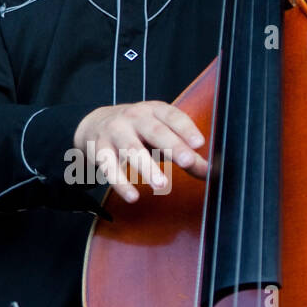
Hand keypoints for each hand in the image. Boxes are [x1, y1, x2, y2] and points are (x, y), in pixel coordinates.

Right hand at [72, 101, 208, 203]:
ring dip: (147, 167)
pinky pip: (109, 167)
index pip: (172, 116)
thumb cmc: (138, 131)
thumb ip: (185, 153)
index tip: (199, 144)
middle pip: (154, 131)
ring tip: (162, 184)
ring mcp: (114, 132)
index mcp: (153, 110)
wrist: (95, 124)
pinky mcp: (99, 149)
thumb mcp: (161, 135)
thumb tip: (211, 173)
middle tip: (187, 162)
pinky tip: (133, 197)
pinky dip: (120, 183)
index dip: (186, 129)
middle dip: (172, 146)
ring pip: (131, 149)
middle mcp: (133, 117)